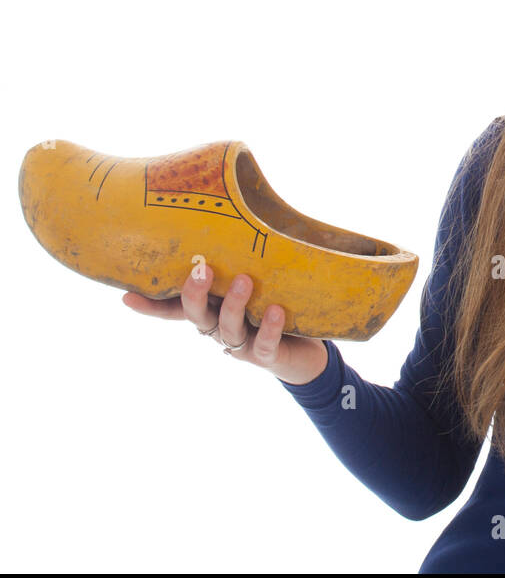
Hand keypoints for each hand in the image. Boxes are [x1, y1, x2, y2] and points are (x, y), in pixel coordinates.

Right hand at [121, 262, 327, 384]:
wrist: (305, 351)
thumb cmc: (275, 307)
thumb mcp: (257, 284)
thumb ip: (242, 264)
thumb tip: (240, 222)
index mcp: (211, 309)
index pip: (174, 309)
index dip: (151, 305)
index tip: (126, 296)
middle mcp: (219, 328)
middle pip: (196, 314)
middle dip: (195, 293)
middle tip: (201, 270)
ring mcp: (241, 344)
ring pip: (228, 327)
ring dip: (234, 304)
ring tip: (245, 280)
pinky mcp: (267, 355)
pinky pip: (265, 344)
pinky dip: (269, 328)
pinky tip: (276, 311)